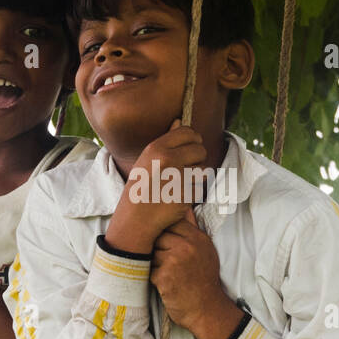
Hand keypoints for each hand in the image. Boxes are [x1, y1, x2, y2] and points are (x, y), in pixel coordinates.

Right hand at [105, 120, 206, 253]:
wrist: (135, 218)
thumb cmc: (141, 187)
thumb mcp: (147, 160)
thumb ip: (166, 141)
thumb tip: (179, 120)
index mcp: (157, 148)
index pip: (188, 133)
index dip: (194, 140)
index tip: (193, 147)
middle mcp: (168, 160)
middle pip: (200, 150)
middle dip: (198, 159)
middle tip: (187, 168)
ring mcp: (178, 178)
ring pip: (203, 170)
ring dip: (196, 177)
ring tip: (180, 183)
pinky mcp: (185, 195)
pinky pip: (199, 189)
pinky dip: (192, 194)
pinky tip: (178, 197)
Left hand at [150, 208, 243, 338]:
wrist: (206, 310)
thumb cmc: (203, 281)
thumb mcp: (205, 252)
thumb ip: (193, 229)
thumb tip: (185, 207)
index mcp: (198, 238)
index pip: (172, 220)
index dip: (163, 228)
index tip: (161, 237)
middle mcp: (188, 246)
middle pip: (158, 235)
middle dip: (156, 246)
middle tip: (162, 259)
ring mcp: (175, 260)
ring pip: (151, 251)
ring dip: (153, 262)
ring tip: (166, 272)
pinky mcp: (164, 276)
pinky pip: (149, 269)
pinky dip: (153, 277)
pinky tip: (165, 284)